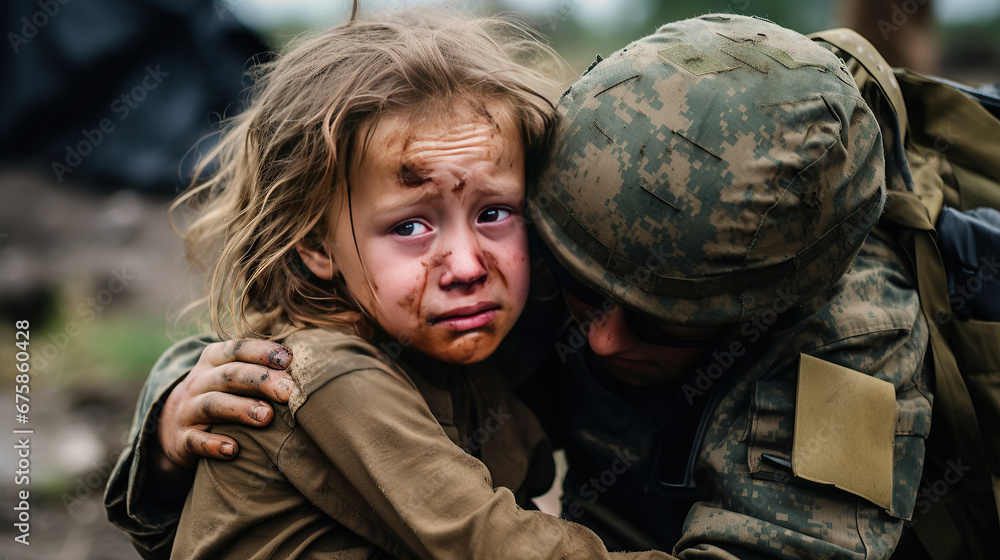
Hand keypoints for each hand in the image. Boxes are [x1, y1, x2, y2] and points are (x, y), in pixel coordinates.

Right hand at [155, 339, 293, 469]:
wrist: (174, 423)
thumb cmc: (223, 394)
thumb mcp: (235, 376)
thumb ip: (262, 369)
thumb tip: (307, 371)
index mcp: (214, 359)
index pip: (238, 349)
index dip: (262, 352)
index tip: (288, 360)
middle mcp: (199, 380)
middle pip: (229, 375)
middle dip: (261, 381)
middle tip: (288, 392)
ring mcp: (187, 409)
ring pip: (212, 404)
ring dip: (240, 409)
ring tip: (267, 417)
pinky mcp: (182, 438)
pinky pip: (195, 440)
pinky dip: (213, 445)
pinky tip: (233, 450)